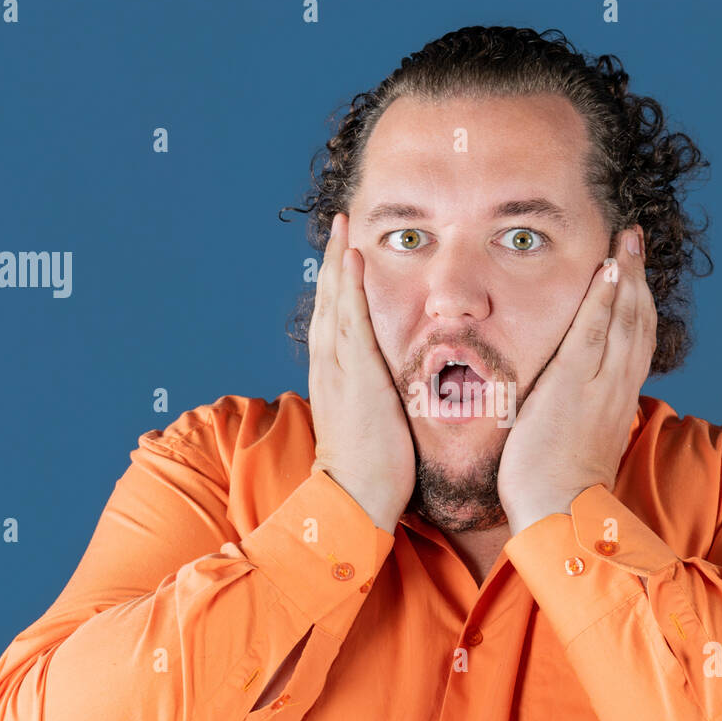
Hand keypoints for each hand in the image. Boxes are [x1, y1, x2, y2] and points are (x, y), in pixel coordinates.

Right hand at [308, 211, 415, 533]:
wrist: (354, 496)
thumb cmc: (370, 469)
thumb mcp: (372, 422)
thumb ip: (377, 399)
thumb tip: (393, 389)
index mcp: (334, 376)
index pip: (334, 318)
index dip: (338, 284)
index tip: (345, 255)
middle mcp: (330, 366)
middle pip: (328, 301)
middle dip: (333, 261)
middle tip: (340, 224)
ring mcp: (339, 368)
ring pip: (335, 303)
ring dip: (339, 261)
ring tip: (344, 228)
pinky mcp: (355, 374)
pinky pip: (350, 320)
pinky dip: (349, 288)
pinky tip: (353, 260)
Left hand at [497, 226, 656, 534]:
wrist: (559, 513)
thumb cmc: (558, 490)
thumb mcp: (579, 446)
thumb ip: (581, 419)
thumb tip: (571, 408)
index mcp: (618, 402)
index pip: (635, 343)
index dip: (638, 305)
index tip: (635, 275)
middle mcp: (617, 388)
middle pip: (637, 322)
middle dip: (638, 278)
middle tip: (636, 239)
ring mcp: (599, 385)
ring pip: (624, 320)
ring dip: (627, 276)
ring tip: (627, 240)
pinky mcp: (573, 385)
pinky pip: (594, 332)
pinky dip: (605, 299)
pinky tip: (609, 269)